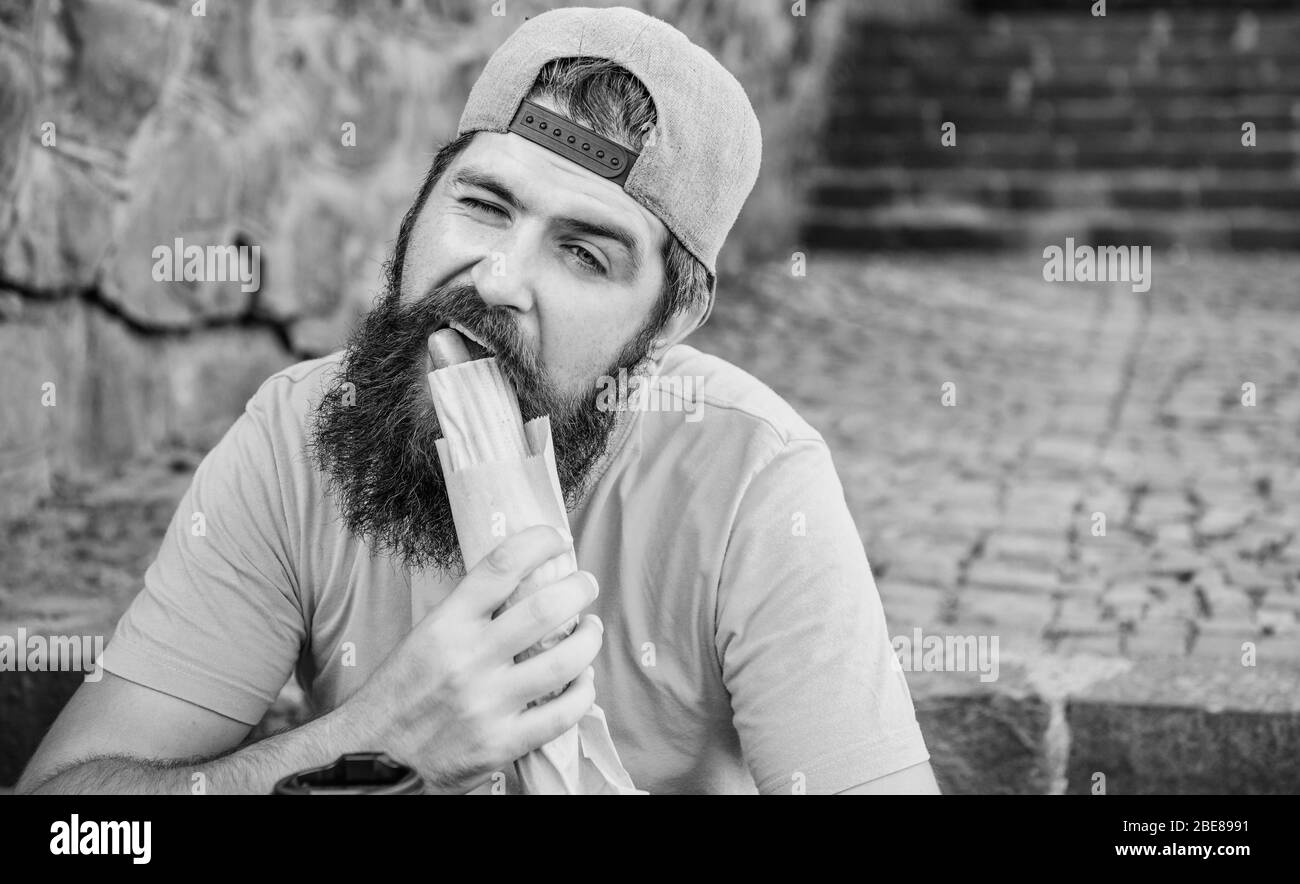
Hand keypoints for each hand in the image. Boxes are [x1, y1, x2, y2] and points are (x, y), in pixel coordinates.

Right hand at [333, 525, 602, 793]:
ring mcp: (487, 703)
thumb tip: (519, 585)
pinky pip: (562, 713)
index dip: (539, 543)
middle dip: (579, 588)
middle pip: (544, 608)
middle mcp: (468, 659)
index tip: (557, 538)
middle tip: (586, 584)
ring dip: (589, 638)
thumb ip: (468, 615)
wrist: (371, 758)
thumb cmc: (398, 694)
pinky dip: (583, 692)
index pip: (500, 566)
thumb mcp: (423, 638)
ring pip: (564, 661)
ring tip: (590, 628)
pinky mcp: (500, 744)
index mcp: (445, 625)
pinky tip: (583, 680)